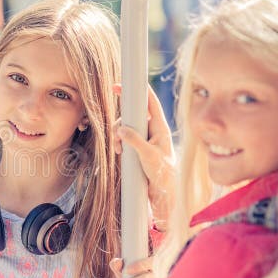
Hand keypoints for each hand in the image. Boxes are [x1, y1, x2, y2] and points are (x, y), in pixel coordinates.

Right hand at [113, 84, 174, 227]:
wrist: (163, 192)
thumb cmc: (162, 174)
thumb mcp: (149, 156)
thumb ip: (135, 141)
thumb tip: (120, 130)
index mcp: (160, 128)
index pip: (150, 103)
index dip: (138, 91)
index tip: (122, 84)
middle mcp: (153, 131)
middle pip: (133, 115)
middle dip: (121, 122)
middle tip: (114, 131)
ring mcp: (145, 139)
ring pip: (126, 127)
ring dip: (118, 136)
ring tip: (118, 149)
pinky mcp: (138, 148)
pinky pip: (124, 139)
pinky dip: (119, 143)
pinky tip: (118, 153)